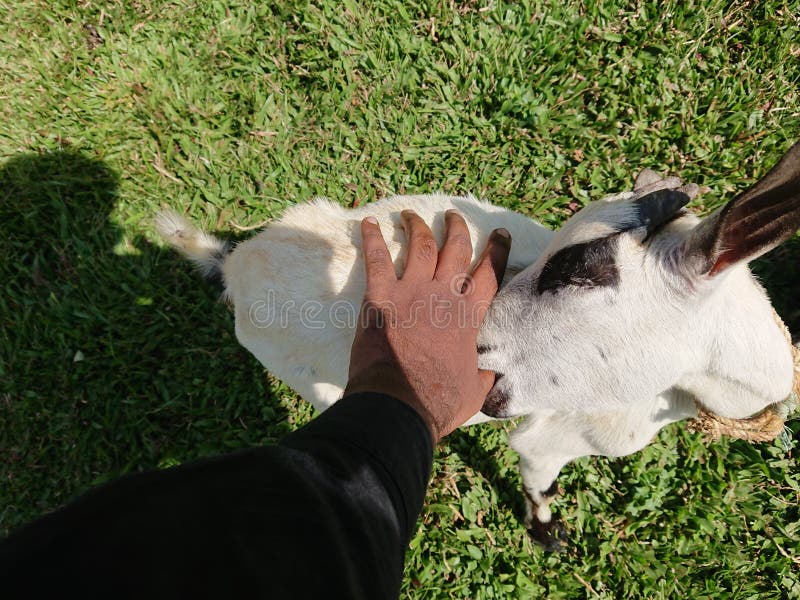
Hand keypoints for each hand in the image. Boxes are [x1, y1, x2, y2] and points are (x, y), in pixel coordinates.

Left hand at [344, 209, 510, 440]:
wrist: (398, 404)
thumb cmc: (438, 402)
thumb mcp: (474, 392)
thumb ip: (483, 375)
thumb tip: (490, 373)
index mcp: (469, 317)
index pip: (489, 274)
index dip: (496, 251)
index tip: (499, 234)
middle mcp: (444, 295)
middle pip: (456, 250)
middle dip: (457, 229)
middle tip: (453, 216)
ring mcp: (412, 292)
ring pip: (421, 246)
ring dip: (419, 226)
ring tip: (413, 215)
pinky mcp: (380, 296)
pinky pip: (376, 259)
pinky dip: (372, 238)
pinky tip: (370, 223)